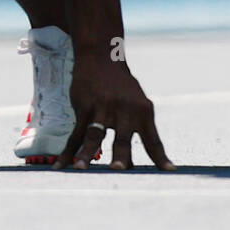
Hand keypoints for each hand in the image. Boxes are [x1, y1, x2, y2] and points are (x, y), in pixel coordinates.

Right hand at [56, 55, 173, 171]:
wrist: (102, 58)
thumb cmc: (122, 88)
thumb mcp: (136, 104)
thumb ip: (135, 131)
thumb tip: (128, 165)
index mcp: (144, 112)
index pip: (153, 140)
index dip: (160, 157)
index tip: (170, 171)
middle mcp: (125, 111)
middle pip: (123, 139)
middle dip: (121, 155)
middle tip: (119, 170)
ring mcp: (103, 109)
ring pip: (94, 136)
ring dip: (87, 154)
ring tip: (80, 169)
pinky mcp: (85, 107)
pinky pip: (75, 134)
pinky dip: (67, 152)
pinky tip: (59, 166)